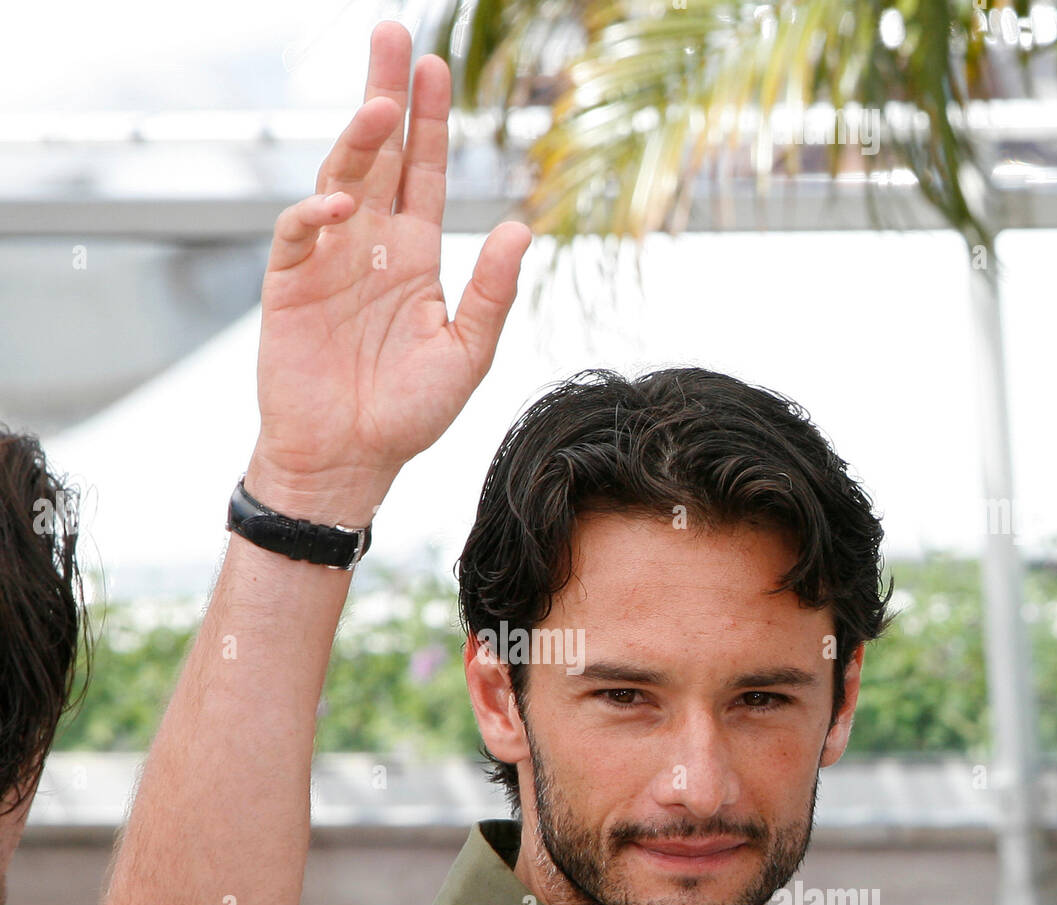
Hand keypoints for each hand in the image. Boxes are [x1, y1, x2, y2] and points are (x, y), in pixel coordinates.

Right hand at [249, 21, 531, 518]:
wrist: (347, 462)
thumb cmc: (406, 416)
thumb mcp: (465, 355)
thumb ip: (492, 294)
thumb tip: (518, 227)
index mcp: (413, 258)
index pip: (422, 174)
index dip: (429, 122)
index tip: (437, 67)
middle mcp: (370, 247)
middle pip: (378, 155)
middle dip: (386, 95)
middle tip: (393, 34)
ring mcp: (328, 261)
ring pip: (339, 177)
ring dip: (357, 137)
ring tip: (383, 99)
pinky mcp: (290, 286)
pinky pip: (299, 233)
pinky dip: (314, 211)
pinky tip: (341, 198)